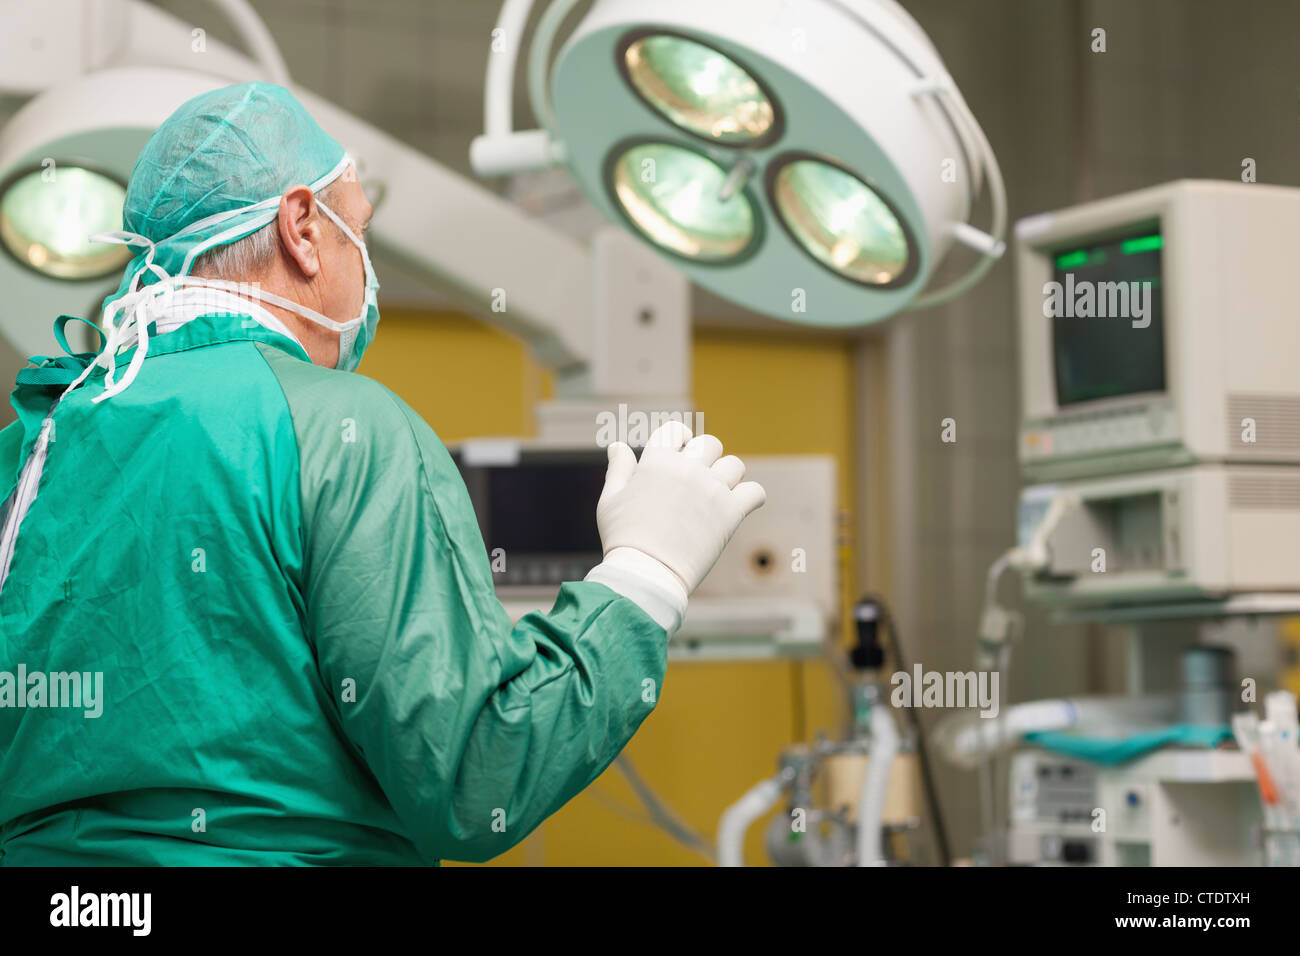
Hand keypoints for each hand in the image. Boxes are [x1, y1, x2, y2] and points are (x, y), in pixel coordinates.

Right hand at [595, 421, 765, 594]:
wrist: (646, 573)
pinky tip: (740, 506)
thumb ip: (618, 469)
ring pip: (735, 465)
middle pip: (710, 444)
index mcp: (657, 460)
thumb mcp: (610, 500)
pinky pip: (755, 492)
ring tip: (717, 495)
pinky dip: (751, 497)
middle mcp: (688, 468)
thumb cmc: (623, 538)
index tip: (682, 450)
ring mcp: (712, 489)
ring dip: (728, 476)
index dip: (680, 437)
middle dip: (705, 457)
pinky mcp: (731, 513)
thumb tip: (617, 446)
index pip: (676, 430)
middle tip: (699, 479)